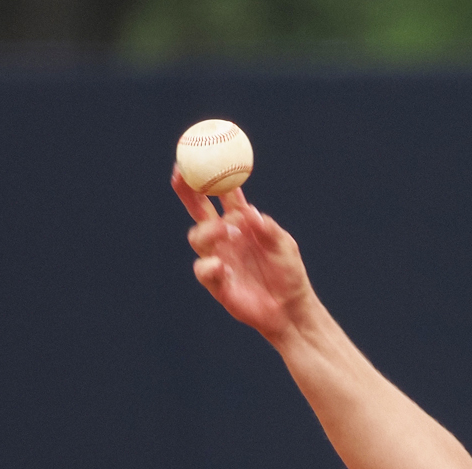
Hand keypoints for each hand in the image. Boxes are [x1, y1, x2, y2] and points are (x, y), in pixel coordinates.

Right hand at [173, 169, 314, 344]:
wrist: (291, 309)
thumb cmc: (289, 274)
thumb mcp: (284, 246)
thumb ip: (268, 229)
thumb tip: (249, 213)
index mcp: (242, 221)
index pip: (220, 192)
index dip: (209, 174)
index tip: (199, 156)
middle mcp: (225, 237)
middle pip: (198, 208)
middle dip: (187, 190)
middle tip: (180, 175)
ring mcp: (218, 258)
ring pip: (197, 237)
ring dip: (209, 229)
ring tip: (228, 231)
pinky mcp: (216, 283)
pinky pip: (202, 270)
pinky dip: (209, 265)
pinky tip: (222, 266)